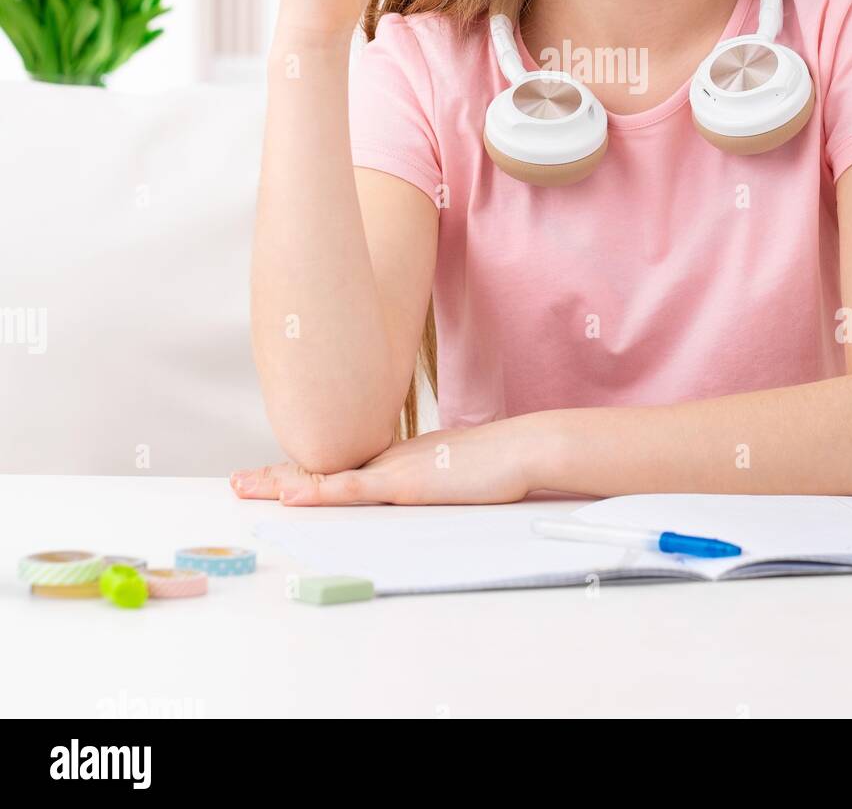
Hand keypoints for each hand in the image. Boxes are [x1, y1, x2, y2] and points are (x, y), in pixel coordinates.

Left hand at [229, 416, 547, 505]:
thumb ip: (428, 478)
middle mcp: (386, 458)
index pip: (338, 466)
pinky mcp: (404, 483)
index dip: (301, 471)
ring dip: (283, 482)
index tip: (271, 477)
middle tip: (237, 481)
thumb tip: (422, 485)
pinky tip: (293, 495)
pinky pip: (353, 489)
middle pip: (321, 467)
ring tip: (246, 487)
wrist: (521, 449)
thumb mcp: (452, 471)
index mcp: (396, 458)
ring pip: (327, 477)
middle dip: (276, 475)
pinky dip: (320, 492)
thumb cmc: (496, 463)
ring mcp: (393, 469)